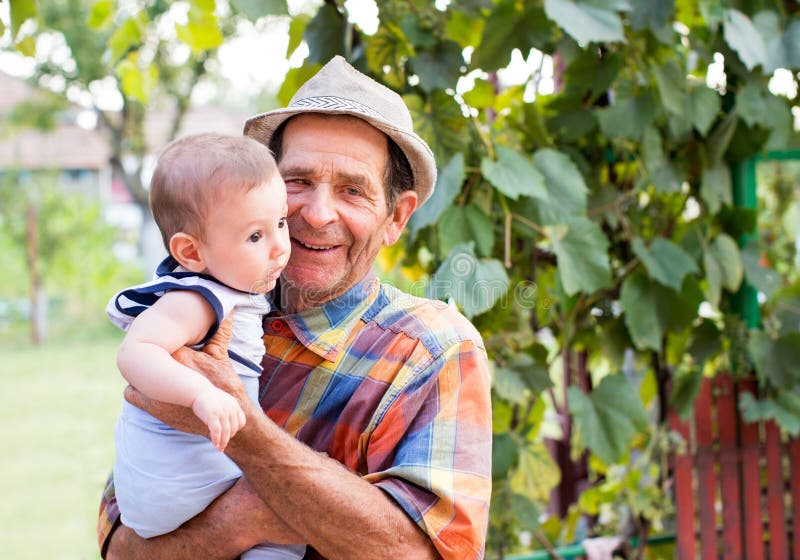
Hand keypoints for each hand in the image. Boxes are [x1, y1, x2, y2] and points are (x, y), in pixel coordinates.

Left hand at [124, 313, 251, 436]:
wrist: (224, 419)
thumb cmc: (225, 386)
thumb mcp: (222, 358)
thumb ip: (220, 333)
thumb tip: (228, 310)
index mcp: (181, 355)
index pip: (157, 340)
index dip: (157, 339)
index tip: (156, 337)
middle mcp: (164, 372)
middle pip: (143, 355)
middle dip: (147, 354)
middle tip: (148, 351)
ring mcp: (155, 391)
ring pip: (136, 374)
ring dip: (141, 373)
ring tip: (148, 371)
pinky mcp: (151, 406)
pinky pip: (131, 393)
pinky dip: (136, 390)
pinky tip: (145, 388)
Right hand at [191, 384, 245, 450]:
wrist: (197, 391)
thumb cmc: (209, 398)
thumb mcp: (223, 402)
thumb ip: (229, 411)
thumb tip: (229, 425)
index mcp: (234, 405)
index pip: (241, 422)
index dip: (236, 430)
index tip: (228, 434)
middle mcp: (231, 409)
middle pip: (233, 429)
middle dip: (228, 439)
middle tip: (222, 447)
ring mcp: (222, 412)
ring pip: (226, 432)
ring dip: (222, 442)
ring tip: (219, 449)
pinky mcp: (213, 415)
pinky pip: (217, 431)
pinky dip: (216, 439)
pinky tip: (214, 444)